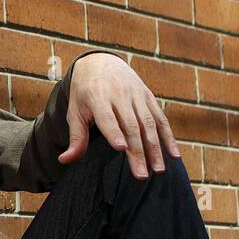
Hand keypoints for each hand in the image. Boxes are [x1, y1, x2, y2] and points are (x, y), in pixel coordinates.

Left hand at [58, 53, 179, 177]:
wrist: (101, 62)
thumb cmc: (84, 93)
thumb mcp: (75, 112)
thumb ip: (75, 137)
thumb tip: (64, 161)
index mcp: (98, 97)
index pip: (107, 117)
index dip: (114, 132)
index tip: (121, 148)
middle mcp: (119, 94)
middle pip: (131, 126)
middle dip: (138, 151)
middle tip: (141, 175)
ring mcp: (136, 95)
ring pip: (148, 123)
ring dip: (155, 148)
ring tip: (158, 170)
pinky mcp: (148, 96)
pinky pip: (161, 118)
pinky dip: (168, 136)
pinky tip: (173, 155)